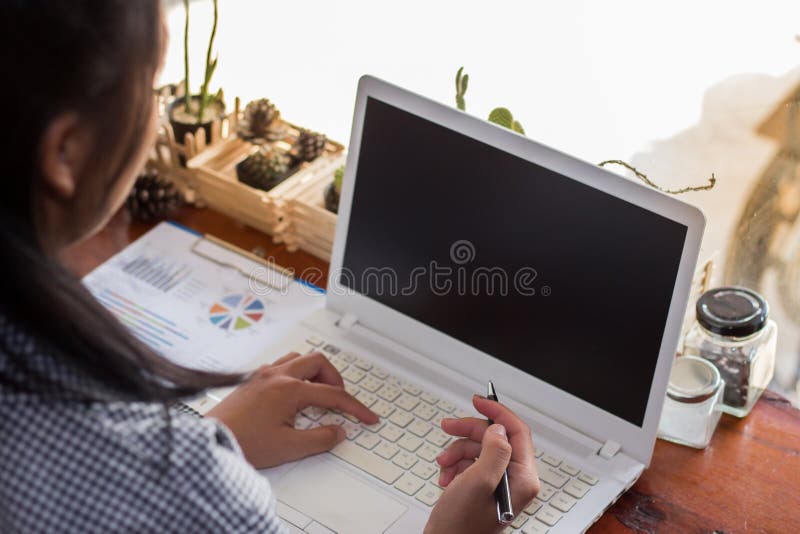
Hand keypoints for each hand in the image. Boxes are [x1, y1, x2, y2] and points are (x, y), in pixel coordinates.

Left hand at [206, 351, 377, 468]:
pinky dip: (296, 373)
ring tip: (319, 392)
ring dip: (315, 372)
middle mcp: (277, 376)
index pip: (333, 395)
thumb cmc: (242, 442)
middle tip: (340, 400)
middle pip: (319, 363)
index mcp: (289, 390)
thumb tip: (338, 431)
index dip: (355, 407)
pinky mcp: (252, 380)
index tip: (367, 417)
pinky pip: (282, 364)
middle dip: (335, 380)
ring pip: (299, 358)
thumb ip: (320, 438)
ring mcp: (262, 375)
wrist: (210, 441)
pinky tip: (294, 391)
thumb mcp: (289, 448)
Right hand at [424, 395, 539, 533]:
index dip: (497, 413)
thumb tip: (499, 429)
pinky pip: (471, 462)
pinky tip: (446, 477)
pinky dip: (455, 465)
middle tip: (449, 427)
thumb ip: (494, 451)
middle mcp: (514, 479)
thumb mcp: (478, 482)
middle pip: (494, 437)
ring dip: (457, 451)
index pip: (517, 432)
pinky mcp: (484, 486)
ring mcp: (499, 482)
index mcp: (522, 478)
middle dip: (469, 433)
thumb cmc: (461, 527)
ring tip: (444, 464)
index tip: (478, 401)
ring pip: (479, 448)